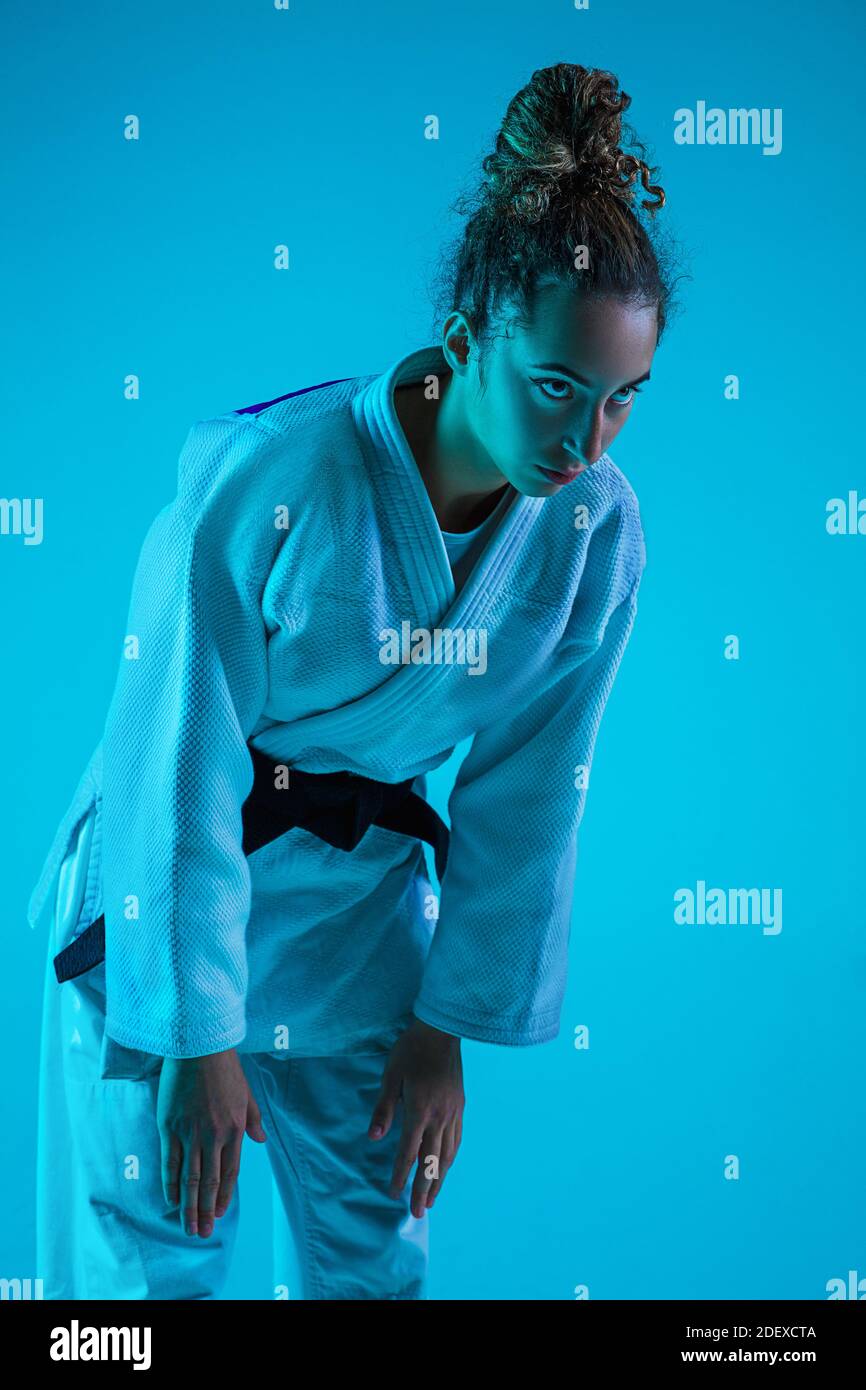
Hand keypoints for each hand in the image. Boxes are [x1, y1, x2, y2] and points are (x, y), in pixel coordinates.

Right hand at [157, 1048, 266, 1237]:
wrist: (199, 1047)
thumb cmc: (225, 1068)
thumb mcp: (247, 1093)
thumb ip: (254, 1119)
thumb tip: (261, 1141)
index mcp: (235, 1128)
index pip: (230, 1172)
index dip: (224, 1196)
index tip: (219, 1215)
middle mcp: (214, 1136)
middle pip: (209, 1182)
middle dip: (206, 1210)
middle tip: (202, 1233)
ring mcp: (190, 1133)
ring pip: (190, 1178)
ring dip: (189, 1206)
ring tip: (188, 1227)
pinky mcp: (169, 1127)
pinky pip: (169, 1162)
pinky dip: (170, 1184)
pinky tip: (171, 1199)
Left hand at [368, 1017, 463, 1216]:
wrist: (442, 1031)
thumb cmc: (411, 1051)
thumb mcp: (391, 1076)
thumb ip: (384, 1109)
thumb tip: (374, 1138)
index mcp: (420, 1111)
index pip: (408, 1151)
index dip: (400, 1175)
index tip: (393, 1194)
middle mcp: (440, 1117)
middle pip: (432, 1161)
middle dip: (424, 1189)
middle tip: (420, 1212)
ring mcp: (453, 1113)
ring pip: (448, 1154)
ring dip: (440, 1179)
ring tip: (434, 1198)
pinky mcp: (460, 1107)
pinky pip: (457, 1140)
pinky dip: (450, 1159)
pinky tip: (447, 1167)